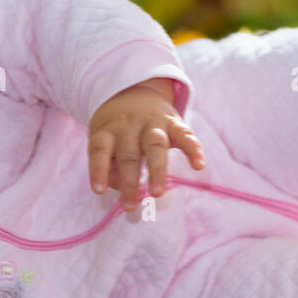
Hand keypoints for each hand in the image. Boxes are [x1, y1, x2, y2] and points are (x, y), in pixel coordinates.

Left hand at [87, 77, 204, 210]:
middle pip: (128, 154)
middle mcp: (129, 126)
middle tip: (130, 206)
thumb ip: (110, 167)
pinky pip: (185, 134)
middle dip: (129, 181)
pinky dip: (193, 149)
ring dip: (156, 170)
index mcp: (107, 130)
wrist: (135, 91)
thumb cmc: (117, 131)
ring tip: (157, 193)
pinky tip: (199, 166)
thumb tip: (122, 187)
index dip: (98, 169)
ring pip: (155, 145)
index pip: (100, 150)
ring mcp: (152, 123)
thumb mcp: (105, 142)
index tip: (98, 190)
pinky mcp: (174, 122)